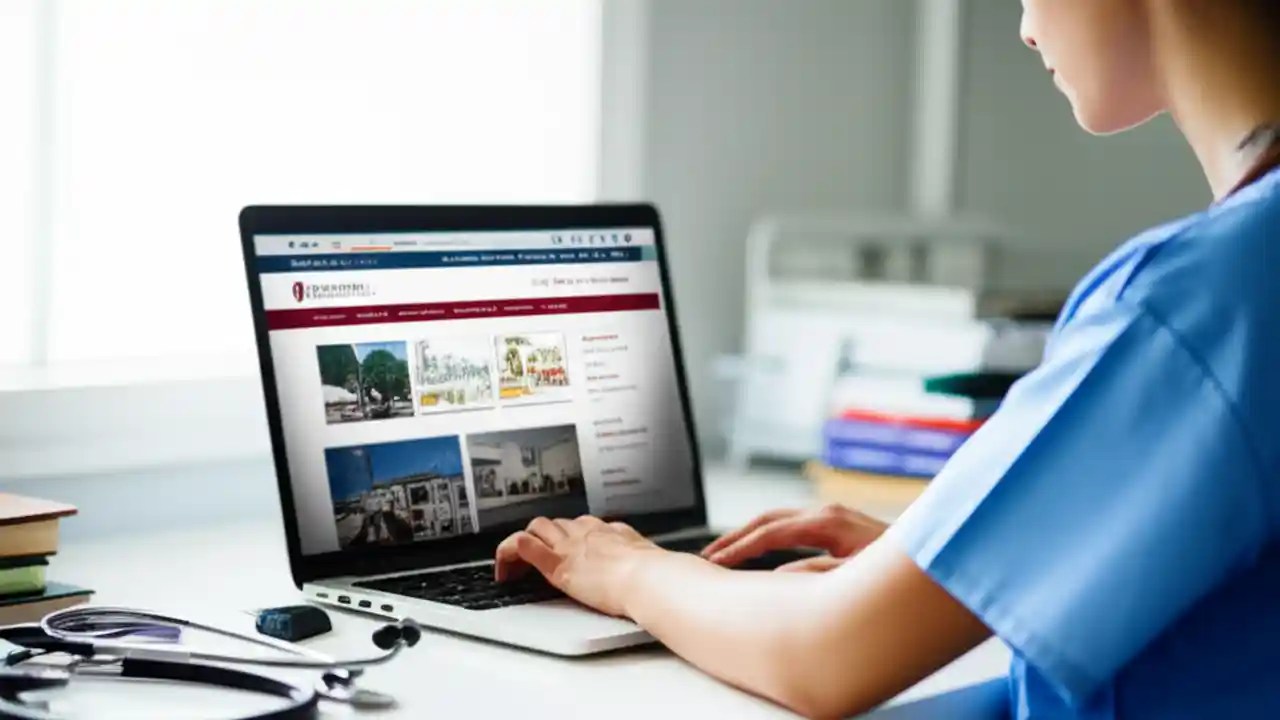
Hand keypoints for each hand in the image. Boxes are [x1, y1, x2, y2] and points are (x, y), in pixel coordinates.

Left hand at [495, 515, 664, 616]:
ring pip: (538, 527)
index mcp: (612, 532)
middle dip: (547, 535)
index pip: (584, 525)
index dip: (572, 534)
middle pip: (558, 522)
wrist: (652, 580)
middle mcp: (589, 533)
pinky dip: (511, 552)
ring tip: (518, 563)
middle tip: (540, 555)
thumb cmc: (659, 575)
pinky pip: (525, 547)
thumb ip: (648, 559)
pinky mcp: (558, 565)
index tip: (570, 545)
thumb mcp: (653, 560)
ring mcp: (571, 547)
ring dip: (527, 539)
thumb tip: (662, 565)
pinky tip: (506, 566)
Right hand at [701, 504, 887, 569]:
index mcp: (828, 522)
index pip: (770, 533)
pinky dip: (766, 535)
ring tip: (722, 555)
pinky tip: (757, 551)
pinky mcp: (836, 523)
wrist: (935, 553)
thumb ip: (815, 576)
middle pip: (766, 519)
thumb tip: (777, 578)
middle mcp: (827, 512)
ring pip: (776, 519)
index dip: (740, 549)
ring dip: (747, 535)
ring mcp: (831, 515)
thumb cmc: (901, 571)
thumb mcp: (857, 577)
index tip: (715, 564)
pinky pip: (789, 524)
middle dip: (734, 538)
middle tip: (706, 558)